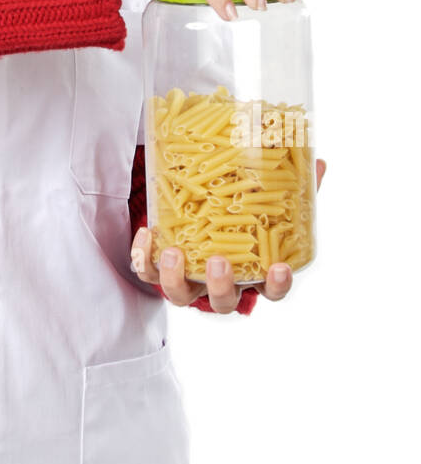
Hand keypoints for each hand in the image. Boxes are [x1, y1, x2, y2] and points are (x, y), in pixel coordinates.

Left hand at [130, 160, 325, 310]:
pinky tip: (148, 234)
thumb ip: (294, 189)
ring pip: (181, 295)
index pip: (271, 290)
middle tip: (218, 262)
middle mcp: (220, 282)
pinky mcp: (159, 269)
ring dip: (175, 277)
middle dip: (221, 285)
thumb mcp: (267, 202)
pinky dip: (144, 257)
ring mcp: (188, 279)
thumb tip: (318, 162)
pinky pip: (148, 272)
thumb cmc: (239, 217)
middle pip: (223, 301)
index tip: (280, 268)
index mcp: (250, 272)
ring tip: (174, 250)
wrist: (194, 219)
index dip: (277, 285)